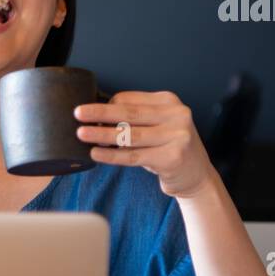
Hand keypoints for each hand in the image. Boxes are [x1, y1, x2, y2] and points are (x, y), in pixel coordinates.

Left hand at [73, 90, 217, 199]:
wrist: (197, 176)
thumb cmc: (168, 148)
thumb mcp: (158, 126)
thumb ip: (135, 119)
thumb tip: (95, 117)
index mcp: (169, 101)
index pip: (130, 99)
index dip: (106, 106)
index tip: (87, 113)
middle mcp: (176, 115)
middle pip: (129, 113)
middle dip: (99, 113)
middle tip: (77, 114)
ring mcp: (177, 136)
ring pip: (129, 135)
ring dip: (102, 134)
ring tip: (81, 134)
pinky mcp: (173, 157)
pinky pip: (133, 156)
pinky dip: (112, 155)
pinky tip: (96, 154)